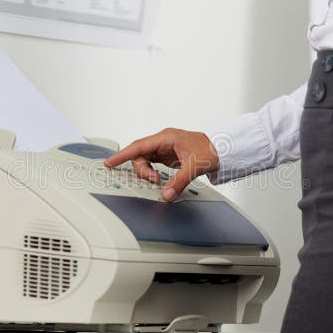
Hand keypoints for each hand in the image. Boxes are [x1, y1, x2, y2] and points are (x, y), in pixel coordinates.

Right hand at [104, 128, 219, 201]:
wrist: (223, 149)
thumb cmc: (211, 150)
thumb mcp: (194, 167)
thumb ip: (178, 182)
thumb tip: (166, 194)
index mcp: (166, 137)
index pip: (138, 146)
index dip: (122, 155)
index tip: (109, 162)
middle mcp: (163, 141)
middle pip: (139, 155)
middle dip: (142, 169)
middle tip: (154, 180)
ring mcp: (165, 149)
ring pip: (145, 160)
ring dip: (147, 172)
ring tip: (158, 181)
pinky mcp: (169, 156)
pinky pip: (153, 164)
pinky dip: (152, 172)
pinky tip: (158, 179)